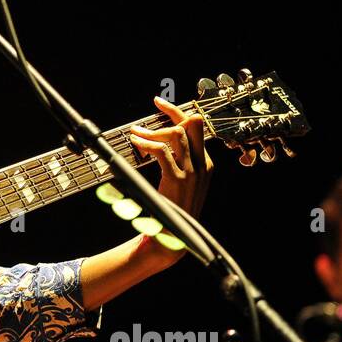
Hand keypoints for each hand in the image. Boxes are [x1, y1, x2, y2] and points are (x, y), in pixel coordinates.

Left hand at [129, 95, 213, 240]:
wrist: (173, 238)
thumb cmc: (172, 210)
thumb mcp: (183, 184)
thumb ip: (178, 163)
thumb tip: (158, 141)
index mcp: (206, 164)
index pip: (196, 129)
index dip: (177, 113)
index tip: (160, 104)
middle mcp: (202, 165)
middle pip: (193, 124)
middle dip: (172, 112)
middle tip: (154, 106)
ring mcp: (192, 172)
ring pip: (176, 134)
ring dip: (153, 130)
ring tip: (136, 133)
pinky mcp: (177, 179)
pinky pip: (162, 151)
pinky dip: (146, 143)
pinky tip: (135, 143)